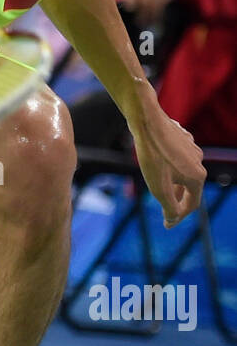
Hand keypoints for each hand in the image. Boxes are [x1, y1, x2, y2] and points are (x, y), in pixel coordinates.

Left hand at [132, 109, 205, 227]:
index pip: (193, 203)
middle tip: (164, 210)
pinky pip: (178, 157)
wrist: (146, 121)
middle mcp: (198, 162)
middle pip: (190, 188)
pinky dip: (171, 167)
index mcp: (197, 176)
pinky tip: (160, 165)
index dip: (180, 216)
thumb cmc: (152, 156)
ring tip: (160, 188)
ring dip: (174, 183)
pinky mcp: (182, 137)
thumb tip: (173, 220)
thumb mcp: (159, 188)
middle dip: (177, 200)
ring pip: (184, 171)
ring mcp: (191, 147)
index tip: (167, 224)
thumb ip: (169, 207)